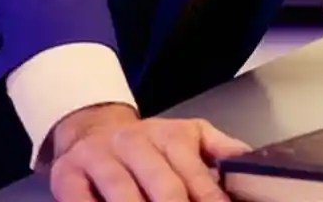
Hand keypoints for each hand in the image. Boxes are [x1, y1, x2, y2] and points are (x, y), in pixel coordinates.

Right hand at [48, 103, 250, 201]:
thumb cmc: (150, 143)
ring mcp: (100, 158)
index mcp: (172, 136)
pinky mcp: (67, 174)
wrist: (92, 128)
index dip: (210, 201)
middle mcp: (136, 143)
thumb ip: (223, 151)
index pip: (197, 176)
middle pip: (163, 186)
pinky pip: (80, 200)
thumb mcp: (191, 137)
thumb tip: (255, 165)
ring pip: (123, 194)